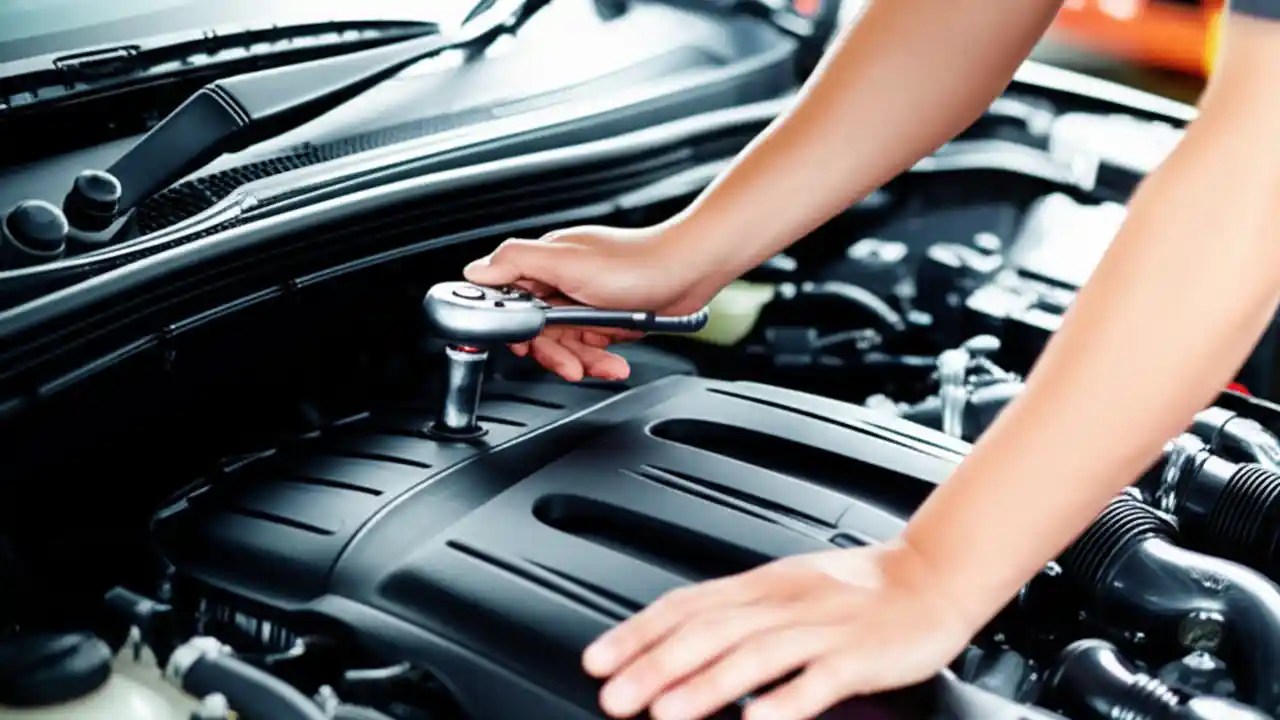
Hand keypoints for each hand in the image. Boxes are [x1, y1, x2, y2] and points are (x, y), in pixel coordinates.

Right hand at [462, 222, 719, 381]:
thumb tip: (476, 271)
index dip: (509, 325)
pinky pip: (589, 347)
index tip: (520, 343)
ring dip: (582, 359)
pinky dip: (601, 358)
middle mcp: (559, 280)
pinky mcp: (604, 318)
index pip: (505, 298)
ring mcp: (582, 300)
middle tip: (568, 362)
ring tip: (603, 365)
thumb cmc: (638, 262)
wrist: (691, 272)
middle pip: (534, 329)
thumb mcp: (568, 261)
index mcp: (543, 263)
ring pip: (564, 343)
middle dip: (552, 351)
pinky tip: (615, 361)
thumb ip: (517, 263)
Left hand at [580, 543, 977, 719]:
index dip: (637, 633)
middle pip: (709, 630)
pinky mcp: (859, 655)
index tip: (598, 661)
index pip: (685, 605)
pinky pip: (817, 679)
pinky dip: (784, 701)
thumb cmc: (857, 590)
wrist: (933, 574)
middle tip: (615, 697)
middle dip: (655, 665)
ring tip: (665, 714)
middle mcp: (783, 601)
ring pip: (753, 654)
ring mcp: (821, 627)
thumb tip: (676, 643)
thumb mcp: (787, 588)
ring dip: (705, 686)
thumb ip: (737, 613)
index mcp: (760, 585)